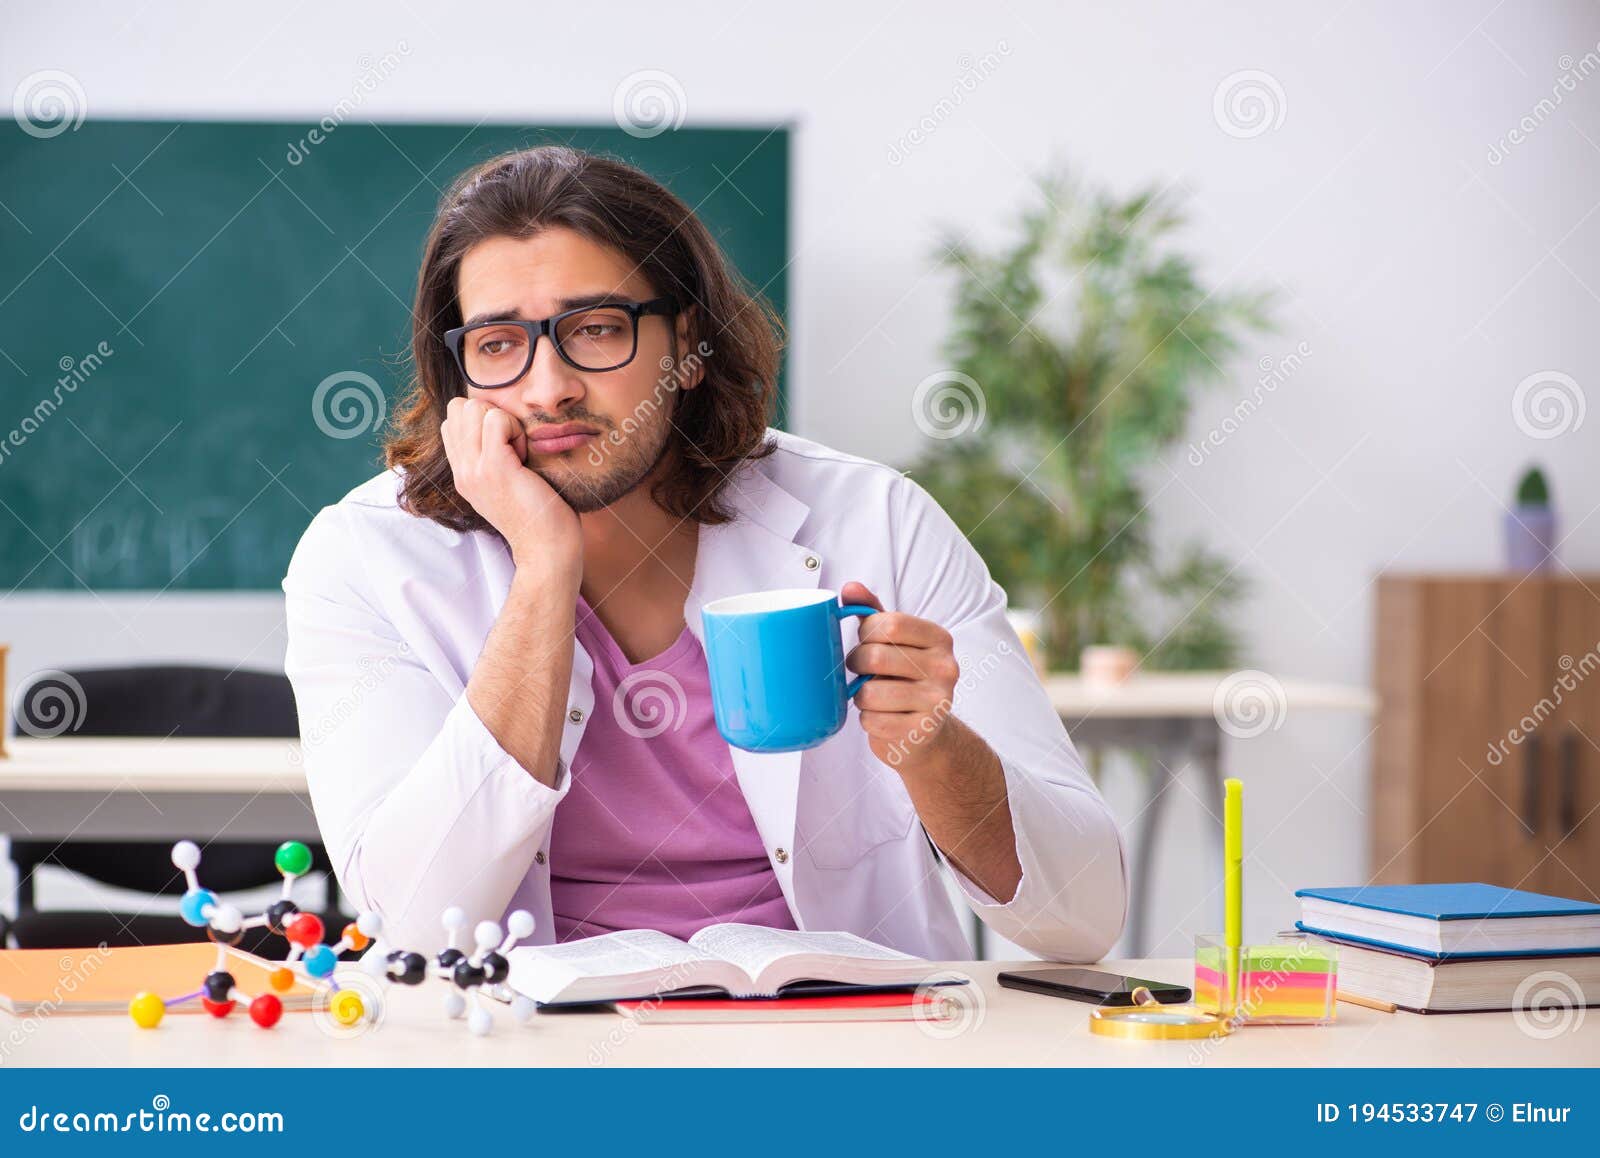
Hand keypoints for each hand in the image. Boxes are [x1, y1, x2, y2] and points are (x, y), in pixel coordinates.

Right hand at [441, 397, 579, 568]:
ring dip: (505, 420)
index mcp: (462, 473)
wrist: (546, 550)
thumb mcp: (506, 484)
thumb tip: (501, 424)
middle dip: (491, 414)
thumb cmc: (539, 516)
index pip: (452, 420)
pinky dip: (516, 428)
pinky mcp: (494, 468)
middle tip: (515, 446)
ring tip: (520, 452)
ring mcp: (473, 470)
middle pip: (458, 408)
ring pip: (473, 408)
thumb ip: (494, 457)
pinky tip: (526, 455)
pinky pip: (496, 419)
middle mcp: (461, 471)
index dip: (482, 419)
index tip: (507, 445)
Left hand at [841, 581, 960, 772]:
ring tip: (873, 695)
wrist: (927, 732)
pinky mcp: (923, 731)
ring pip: (869, 692)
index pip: (889, 623)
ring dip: (860, 696)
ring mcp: (937, 701)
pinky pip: (873, 721)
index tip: (866, 642)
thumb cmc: (904, 678)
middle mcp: (946, 668)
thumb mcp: (893, 641)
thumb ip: (872, 612)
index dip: (866, 633)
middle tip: (861, 671)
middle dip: (857, 664)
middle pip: (875, 657)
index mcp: (940, 639)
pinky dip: (868, 720)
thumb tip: (849, 588)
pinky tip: (882, 717)